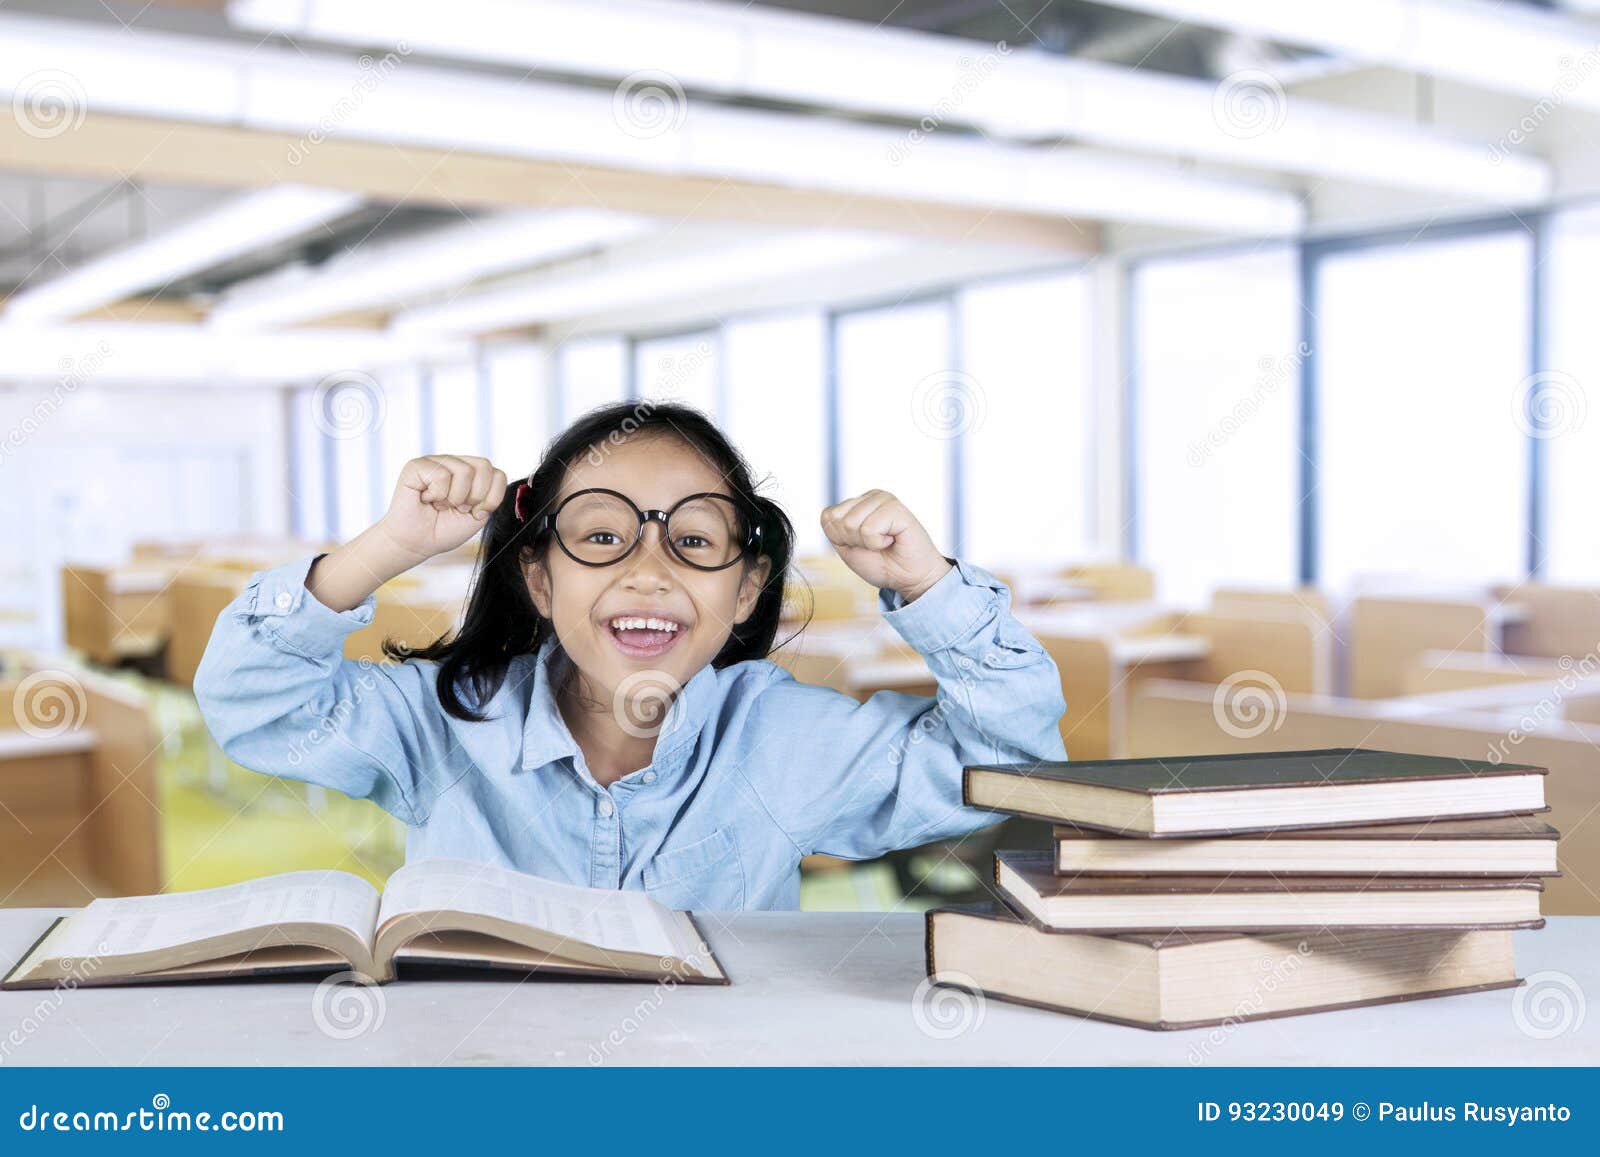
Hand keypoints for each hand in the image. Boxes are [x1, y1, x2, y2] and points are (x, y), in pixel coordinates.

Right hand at [378, 454, 508, 563]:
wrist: (416, 543)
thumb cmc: (444, 530)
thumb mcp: (478, 516)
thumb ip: (492, 496)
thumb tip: (499, 475)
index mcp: (473, 474)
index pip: (498, 474)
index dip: (492, 498)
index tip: (475, 513)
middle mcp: (456, 463)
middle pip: (484, 466)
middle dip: (475, 496)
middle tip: (457, 507)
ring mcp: (437, 461)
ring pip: (465, 471)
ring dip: (454, 498)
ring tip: (440, 504)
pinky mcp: (418, 465)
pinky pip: (441, 475)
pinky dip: (436, 495)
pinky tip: (426, 499)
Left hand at [821, 490, 951, 602]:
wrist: (909, 578)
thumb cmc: (881, 563)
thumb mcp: (847, 546)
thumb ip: (833, 528)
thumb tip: (827, 513)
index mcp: (858, 502)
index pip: (827, 516)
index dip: (840, 539)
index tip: (861, 545)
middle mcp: (871, 496)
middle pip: (837, 520)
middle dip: (852, 541)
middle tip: (875, 545)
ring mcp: (884, 499)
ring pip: (851, 524)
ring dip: (867, 543)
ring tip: (884, 542)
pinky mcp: (896, 508)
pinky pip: (868, 529)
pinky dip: (877, 543)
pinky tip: (893, 539)